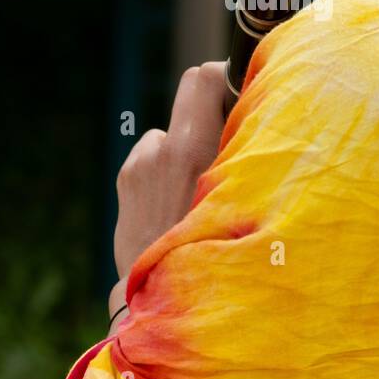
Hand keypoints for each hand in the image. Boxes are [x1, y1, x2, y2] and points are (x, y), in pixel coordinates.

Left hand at [109, 61, 226, 326]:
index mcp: (190, 150)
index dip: (225, 77)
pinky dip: (166, 169)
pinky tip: (177, 203)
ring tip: (203, 189)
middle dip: (211, 113)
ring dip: (187, 148)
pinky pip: (154, 157)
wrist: (158, 302)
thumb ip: (241, 153)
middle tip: (232, 142)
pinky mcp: (126, 180)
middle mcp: (158, 150)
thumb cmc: (214, 253)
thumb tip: (252, 114)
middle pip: (189, 99)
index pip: (202, 79)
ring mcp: (138, 164)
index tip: (243, 91)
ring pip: (172, 135)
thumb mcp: (238, 201)